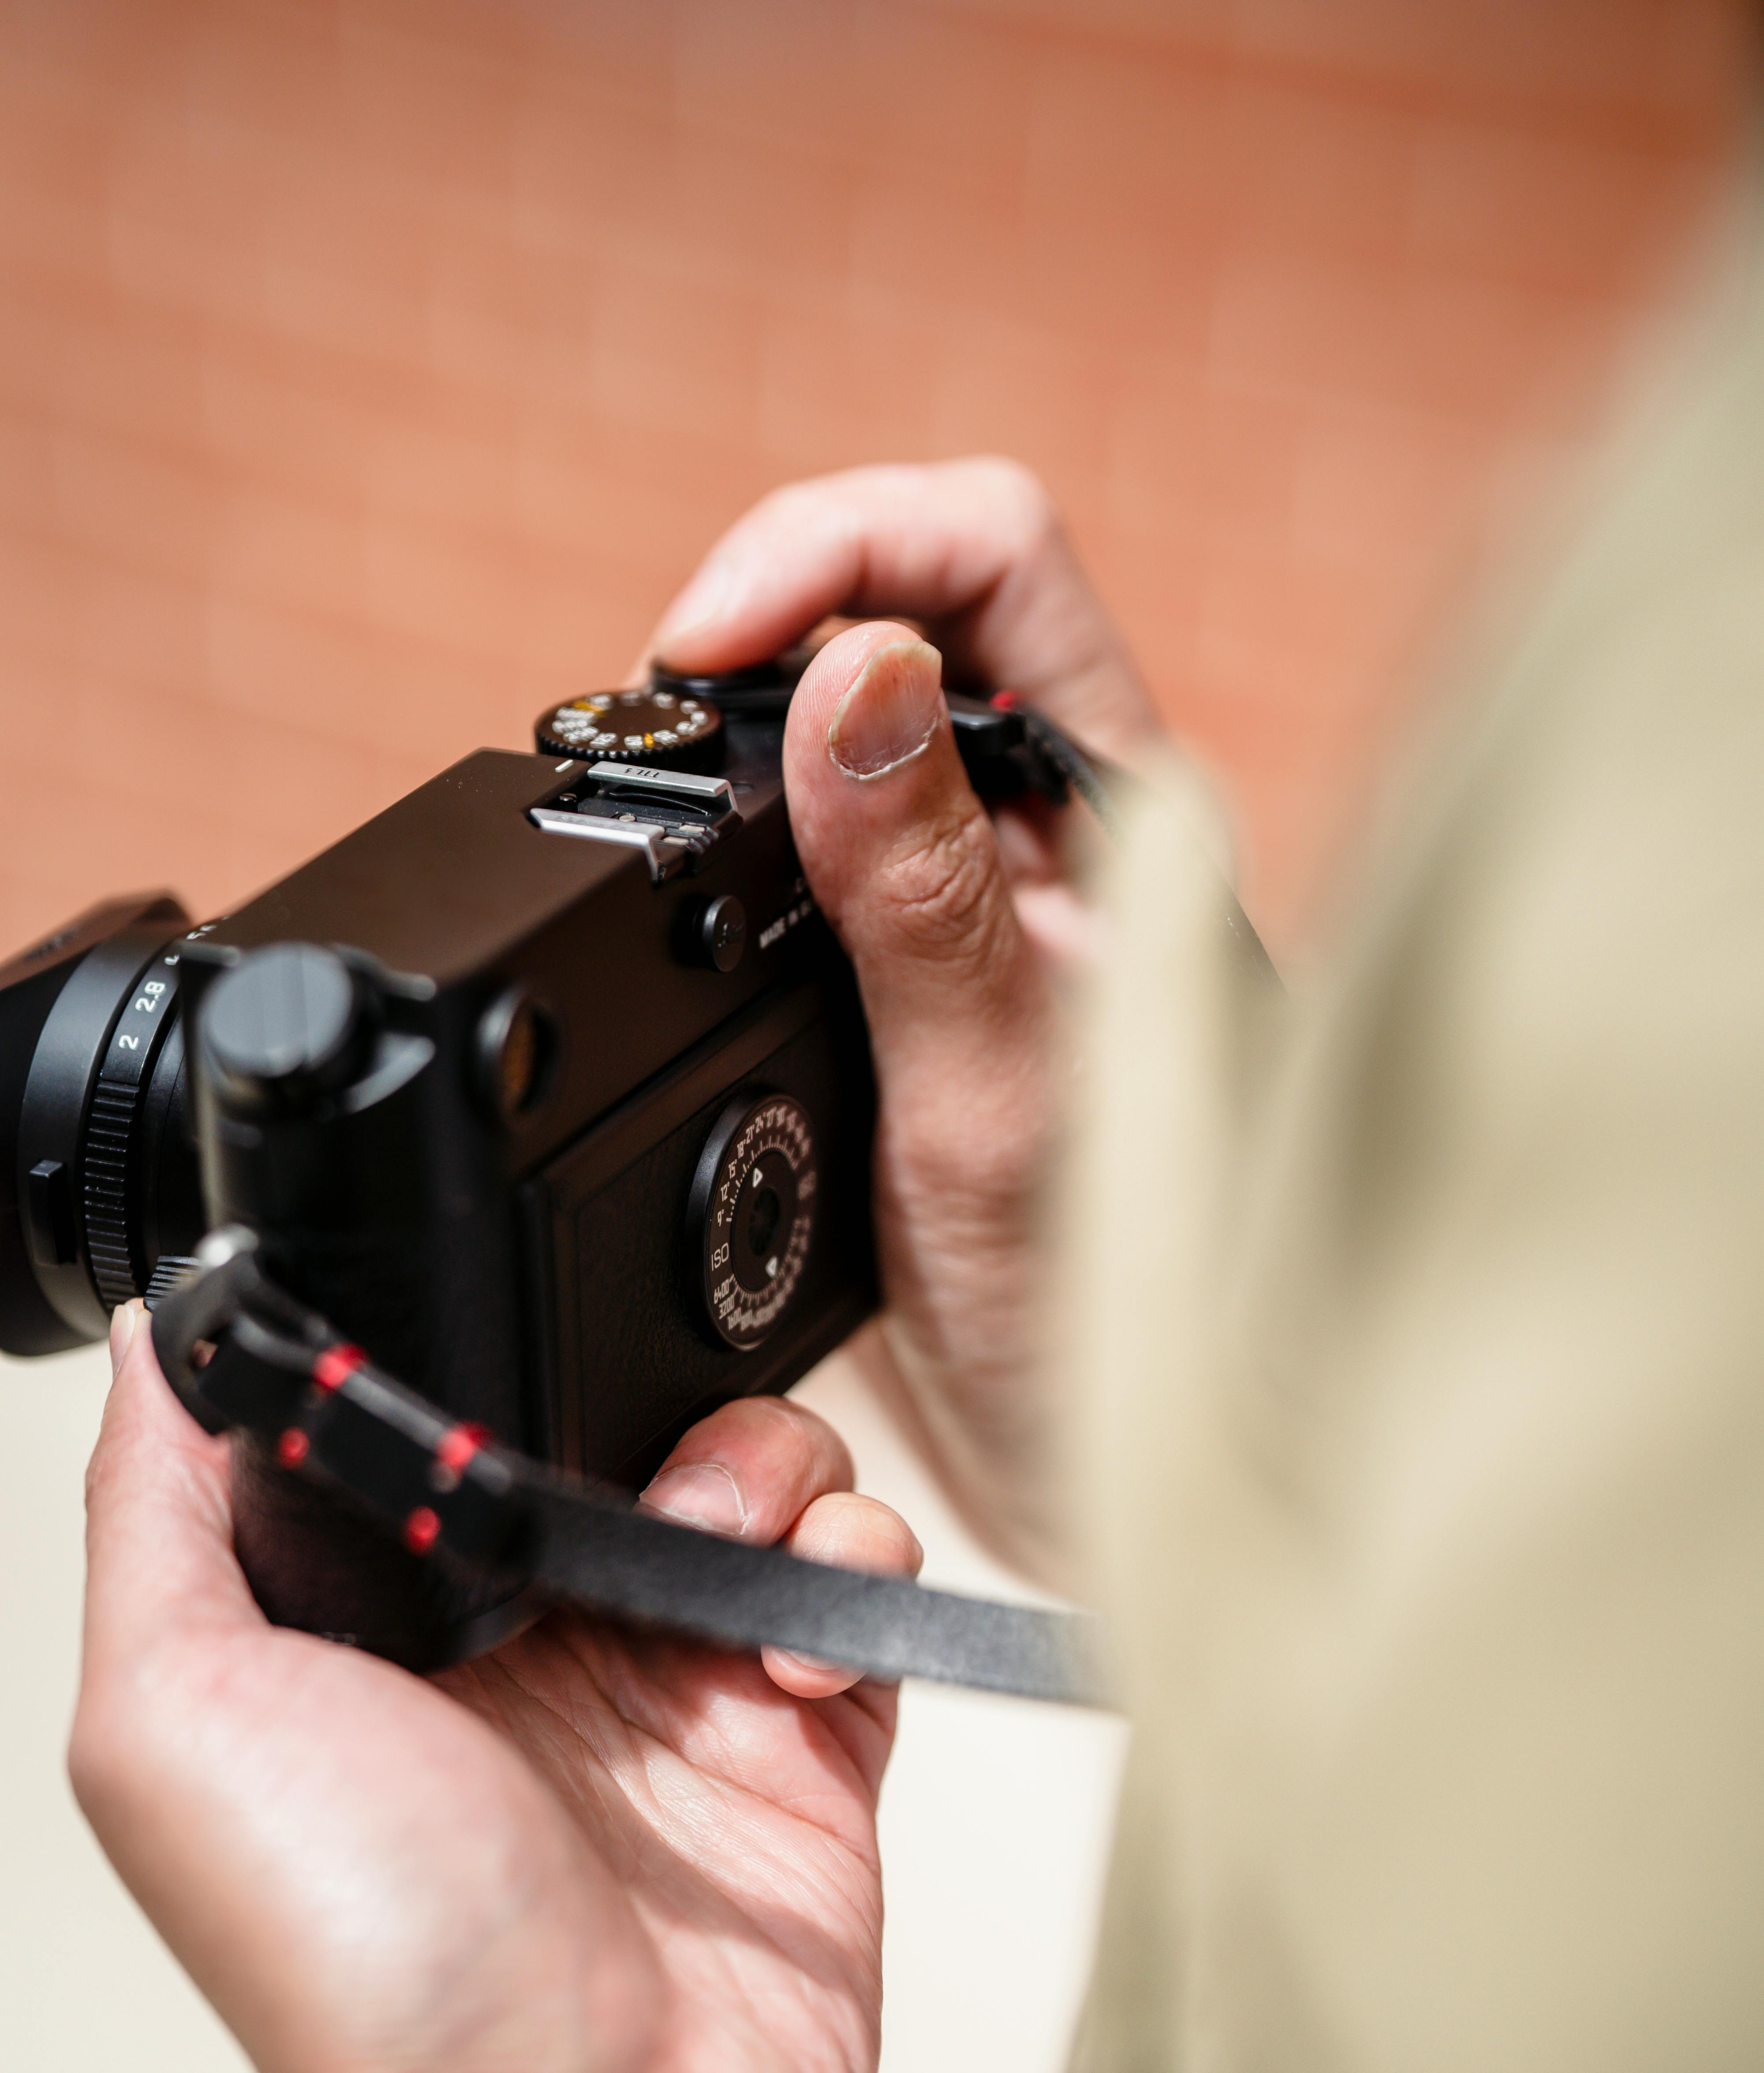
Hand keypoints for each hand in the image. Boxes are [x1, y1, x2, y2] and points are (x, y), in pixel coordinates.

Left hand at [71, 1306, 919, 2072]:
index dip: (481, 1365)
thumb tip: (164, 1351)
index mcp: (389, 1628)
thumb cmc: (352, 1965)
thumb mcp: (173, 1720)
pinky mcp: (803, 1736)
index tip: (495, 1362)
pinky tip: (787, 1645)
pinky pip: (859, 1577)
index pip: (452, 1424)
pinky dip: (851, 1564)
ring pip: (760, 1472)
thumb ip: (155, 1518)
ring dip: (767, 1461)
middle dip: (650, 1399)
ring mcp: (679, 1685)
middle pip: (623, 1423)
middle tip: (632, 1474)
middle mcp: (537, 1646)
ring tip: (726, 1546)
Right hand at [647, 458, 1164, 1576]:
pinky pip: (807, 861)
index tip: (700, 647)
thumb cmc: (1122, 1305)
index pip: (991, 552)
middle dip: (757, 633)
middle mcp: (1050, 835)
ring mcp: (978, 907)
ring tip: (652, 822)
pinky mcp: (910, 985)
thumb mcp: (1000, 1090)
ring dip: (734, 743)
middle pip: (901, 611)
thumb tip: (847, 679)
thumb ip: (924, 890)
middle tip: (652, 744)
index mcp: (1115, 814)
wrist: (1111, 1461)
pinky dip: (725, 856)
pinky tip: (683, 917)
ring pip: (843, 731)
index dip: (834, 549)